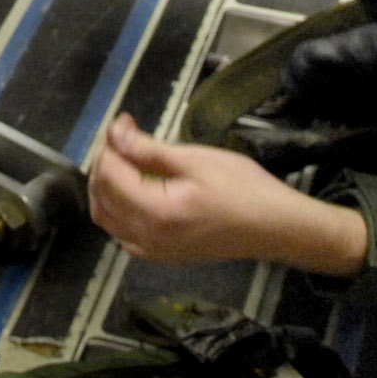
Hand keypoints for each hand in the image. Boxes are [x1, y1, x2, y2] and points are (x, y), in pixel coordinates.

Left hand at [89, 114, 369, 274]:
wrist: (276, 227)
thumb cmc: (243, 189)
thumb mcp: (196, 160)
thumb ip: (148, 150)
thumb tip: (115, 133)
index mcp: (156, 214)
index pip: (110, 176)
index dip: (110, 144)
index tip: (124, 121)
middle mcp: (146, 239)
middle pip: (101, 197)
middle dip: (105, 162)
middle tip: (123, 136)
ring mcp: (152, 252)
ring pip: (106, 218)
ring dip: (105, 186)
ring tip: (124, 157)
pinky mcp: (161, 256)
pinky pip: (122, 233)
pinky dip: (117, 208)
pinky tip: (132, 188)